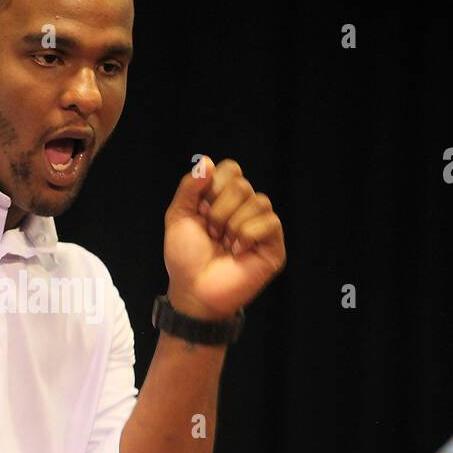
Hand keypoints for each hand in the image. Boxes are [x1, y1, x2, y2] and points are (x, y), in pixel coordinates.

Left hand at [164, 155, 284, 320]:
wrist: (193, 290)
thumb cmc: (185, 257)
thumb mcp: (178, 216)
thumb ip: (189, 187)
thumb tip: (207, 162)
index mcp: (223, 198)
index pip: (231, 169)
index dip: (213, 187)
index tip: (200, 211)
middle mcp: (245, 208)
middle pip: (242, 184)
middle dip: (218, 210)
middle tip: (212, 234)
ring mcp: (261, 226)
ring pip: (258, 201)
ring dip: (232, 225)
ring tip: (225, 245)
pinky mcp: (274, 244)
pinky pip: (270, 221)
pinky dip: (249, 235)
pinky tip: (238, 251)